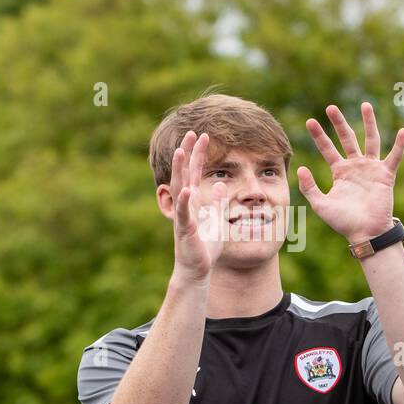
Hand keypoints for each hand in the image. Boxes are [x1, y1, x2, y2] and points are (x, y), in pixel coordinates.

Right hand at [170, 130, 229, 282]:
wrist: (197, 271)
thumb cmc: (206, 248)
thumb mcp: (218, 220)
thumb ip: (218, 202)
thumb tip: (223, 184)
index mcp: (195, 202)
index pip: (195, 172)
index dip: (198, 154)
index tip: (202, 135)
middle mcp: (186, 205)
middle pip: (185, 174)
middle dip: (188, 153)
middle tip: (191, 132)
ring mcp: (184, 216)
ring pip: (180, 189)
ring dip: (180, 170)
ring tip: (182, 151)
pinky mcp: (185, 231)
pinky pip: (184, 214)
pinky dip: (185, 201)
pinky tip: (188, 189)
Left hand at [298, 102, 403, 242]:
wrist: (365, 233)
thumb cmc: (343, 222)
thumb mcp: (321, 205)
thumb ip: (309, 187)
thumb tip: (300, 168)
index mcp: (340, 172)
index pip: (327, 149)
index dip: (319, 136)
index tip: (310, 121)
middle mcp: (356, 166)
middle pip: (348, 138)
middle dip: (339, 123)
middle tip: (331, 107)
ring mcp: (371, 168)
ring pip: (371, 140)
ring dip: (368, 122)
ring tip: (365, 105)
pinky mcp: (386, 175)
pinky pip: (394, 157)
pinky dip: (400, 145)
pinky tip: (403, 131)